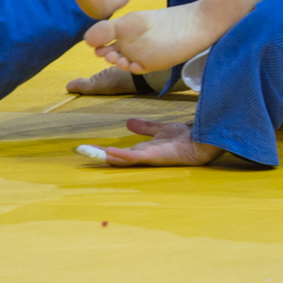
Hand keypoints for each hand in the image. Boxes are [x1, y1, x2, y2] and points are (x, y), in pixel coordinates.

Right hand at [88, 119, 222, 166]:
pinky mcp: (155, 157)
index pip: (118, 151)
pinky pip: (135, 157)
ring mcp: (148, 157)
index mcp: (142, 149)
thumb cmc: (183, 137)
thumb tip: (127, 122)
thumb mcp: (160, 130)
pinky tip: (109, 153)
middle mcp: (142, 155)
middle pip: (116, 157)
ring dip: (105, 157)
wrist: (200, 140)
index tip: (86, 147)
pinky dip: (121, 156)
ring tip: (88, 153)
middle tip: (81, 151)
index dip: (103, 150)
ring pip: (121, 159)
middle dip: (98, 155)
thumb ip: (145, 127)